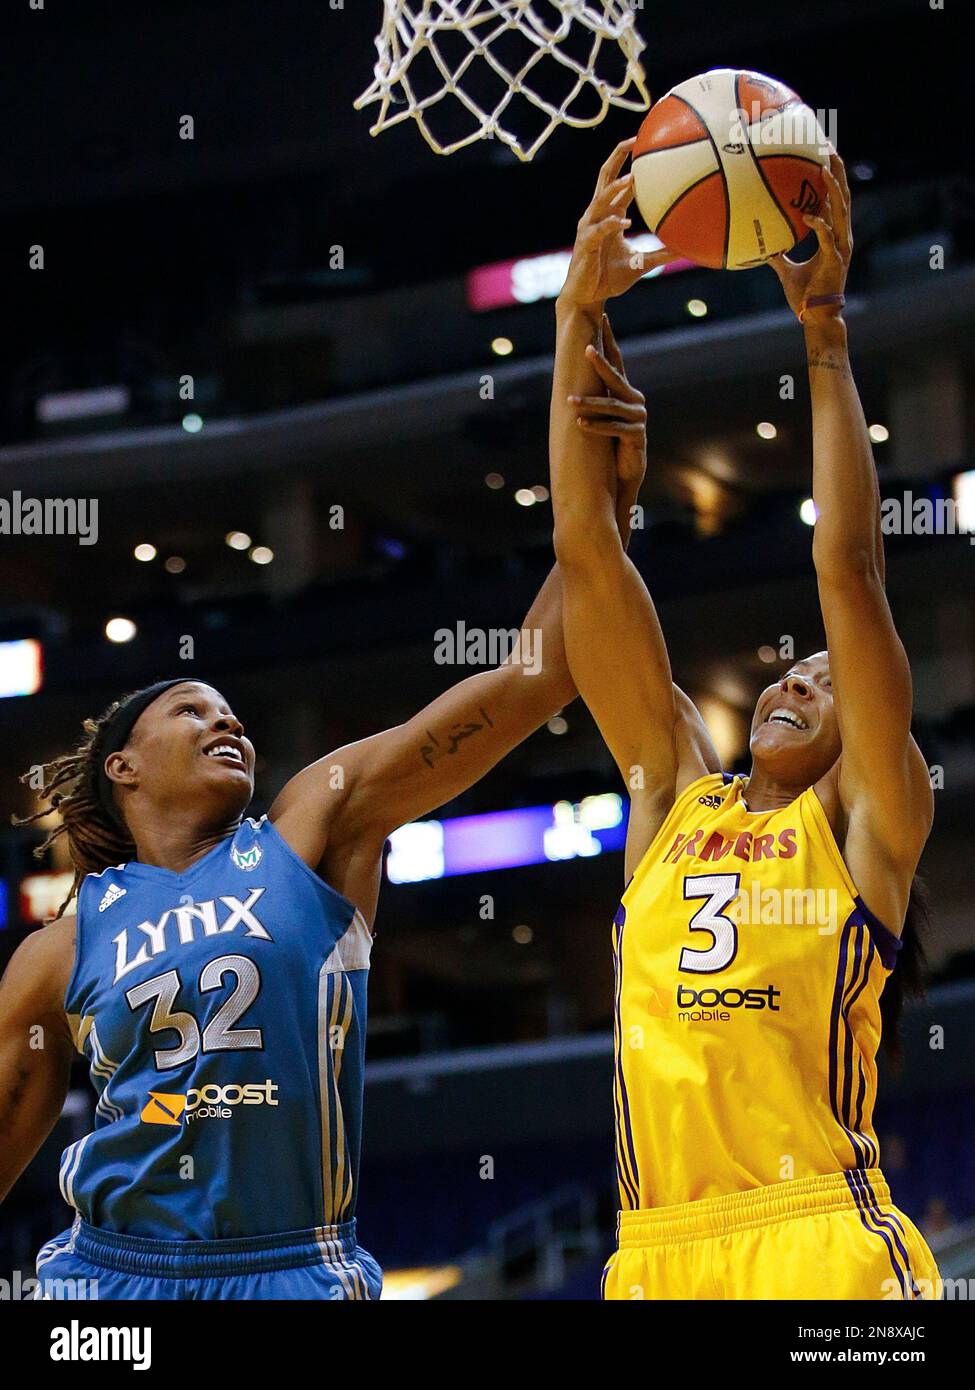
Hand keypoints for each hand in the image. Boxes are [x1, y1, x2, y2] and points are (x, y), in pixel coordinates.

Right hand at [559, 139, 670, 310]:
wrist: (588, 298)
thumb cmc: (609, 279)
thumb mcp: (642, 265)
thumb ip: (661, 254)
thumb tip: (687, 250)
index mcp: (610, 214)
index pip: (620, 181)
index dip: (631, 162)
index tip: (647, 143)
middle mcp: (598, 215)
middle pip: (605, 177)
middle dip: (618, 156)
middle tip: (636, 139)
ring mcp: (590, 228)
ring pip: (601, 200)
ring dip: (616, 188)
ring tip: (633, 178)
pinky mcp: (585, 244)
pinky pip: (599, 230)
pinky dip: (612, 224)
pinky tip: (626, 222)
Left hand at [569, 315, 646, 489]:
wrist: (626, 472)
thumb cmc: (611, 441)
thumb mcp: (603, 414)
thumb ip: (596, 395)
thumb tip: (571, 374)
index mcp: (625, 391)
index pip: (616, 360)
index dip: (609, 340)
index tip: (603, 317)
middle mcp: (634, 400)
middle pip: (614, 378)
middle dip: (600, 363)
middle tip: (586, 349)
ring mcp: (637, 417)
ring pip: (610, 406)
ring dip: (588, 404)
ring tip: (570, 401)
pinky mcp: (636, 436)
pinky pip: (612, 428)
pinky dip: (595, 427)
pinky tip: (580, 424)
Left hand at [770, 151, 851, 322]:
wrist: (815, 316)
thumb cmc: (805, 296)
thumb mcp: (787, 271)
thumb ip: (778, 256)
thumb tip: (763, 248)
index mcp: (832, 236)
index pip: (834, 200)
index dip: (831, 178)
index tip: (823, 156)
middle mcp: (840, 237)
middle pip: (842, 196)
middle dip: (837, 171)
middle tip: (829, 148)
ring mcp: (840, 247)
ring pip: (841, 210)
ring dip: (833, 188)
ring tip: (824, 167)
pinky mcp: (834, 259)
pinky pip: (826, 236)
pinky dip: (818, 224)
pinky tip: (807, 214)